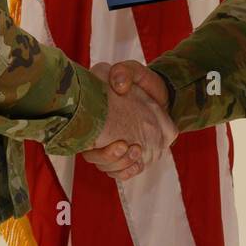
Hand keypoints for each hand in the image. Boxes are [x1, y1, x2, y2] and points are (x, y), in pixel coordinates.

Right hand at [84, 63, 175, 180]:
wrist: (163, 95)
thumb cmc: (142, 83)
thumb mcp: (134, 71)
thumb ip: (125, 72)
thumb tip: (119, 85)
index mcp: (94, 117)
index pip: (82, 136)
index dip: (94, 145)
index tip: (116, 140)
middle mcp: (100, 135)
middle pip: (94, 157)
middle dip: (109, 157)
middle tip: (126, 145)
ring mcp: (113, 147)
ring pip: (108, 168)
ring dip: (121, 164)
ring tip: (137, 150)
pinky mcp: (127, 156)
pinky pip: (121, 173)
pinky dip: (128, 171)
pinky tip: (137, 163)